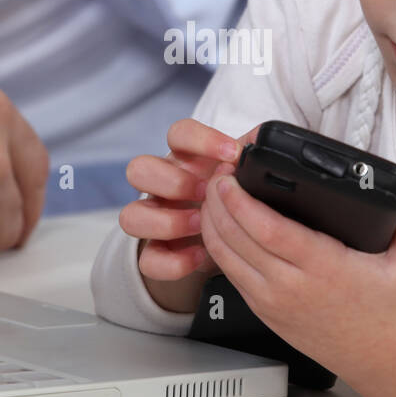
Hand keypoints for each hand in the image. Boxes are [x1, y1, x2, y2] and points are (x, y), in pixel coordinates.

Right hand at [119, 119, 257, 281]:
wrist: (227, 243)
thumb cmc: (232, 200)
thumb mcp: (243, 177)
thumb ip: (250, 158)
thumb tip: (265, 140)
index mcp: (186, 160)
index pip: (178, 134)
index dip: (201, 140)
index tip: (233, 154)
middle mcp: (163, 186)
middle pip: (138, 169)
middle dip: (173, 181)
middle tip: (205, 192)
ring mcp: (154, 220)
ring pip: (130, 216)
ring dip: (167, 221)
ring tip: (200, 225)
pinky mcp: (156, 253)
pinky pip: (147, 260)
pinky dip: (173, 262)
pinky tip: (200, 256)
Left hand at [198, 164, 395, 374]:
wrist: (371, 355)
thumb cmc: (384, 306)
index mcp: (322, 267)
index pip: (269, 230)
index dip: (241, 202)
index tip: (231, 178)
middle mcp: (289, 285)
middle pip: (236, 239)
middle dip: (218, 204)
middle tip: (215, 176)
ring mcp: (270, 300)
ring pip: (225, 256)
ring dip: (210, 223)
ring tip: (211, 194)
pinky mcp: (260, 309)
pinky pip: (228, 273)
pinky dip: (216, 246)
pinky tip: (216, 224)